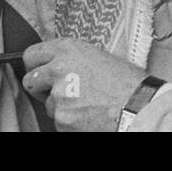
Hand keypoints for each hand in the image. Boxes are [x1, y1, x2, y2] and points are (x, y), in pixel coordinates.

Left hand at [21, 38, 146, 131]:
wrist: (141, 107)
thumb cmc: (128, 82)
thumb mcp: (98, 57)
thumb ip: (71, 59)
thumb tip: (55, 66)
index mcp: (68, 48)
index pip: (31, 55)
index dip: (35, 67)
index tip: (40, 73)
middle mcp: (59, 67)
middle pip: (30, 80)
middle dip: (40, 89)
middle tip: (56, 93)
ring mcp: (59, 94)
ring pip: (47, 104)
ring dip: (61, 107)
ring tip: (86, 105)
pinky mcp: (62, 117)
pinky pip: (59, 121)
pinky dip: (71, 122)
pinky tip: (89, 116)